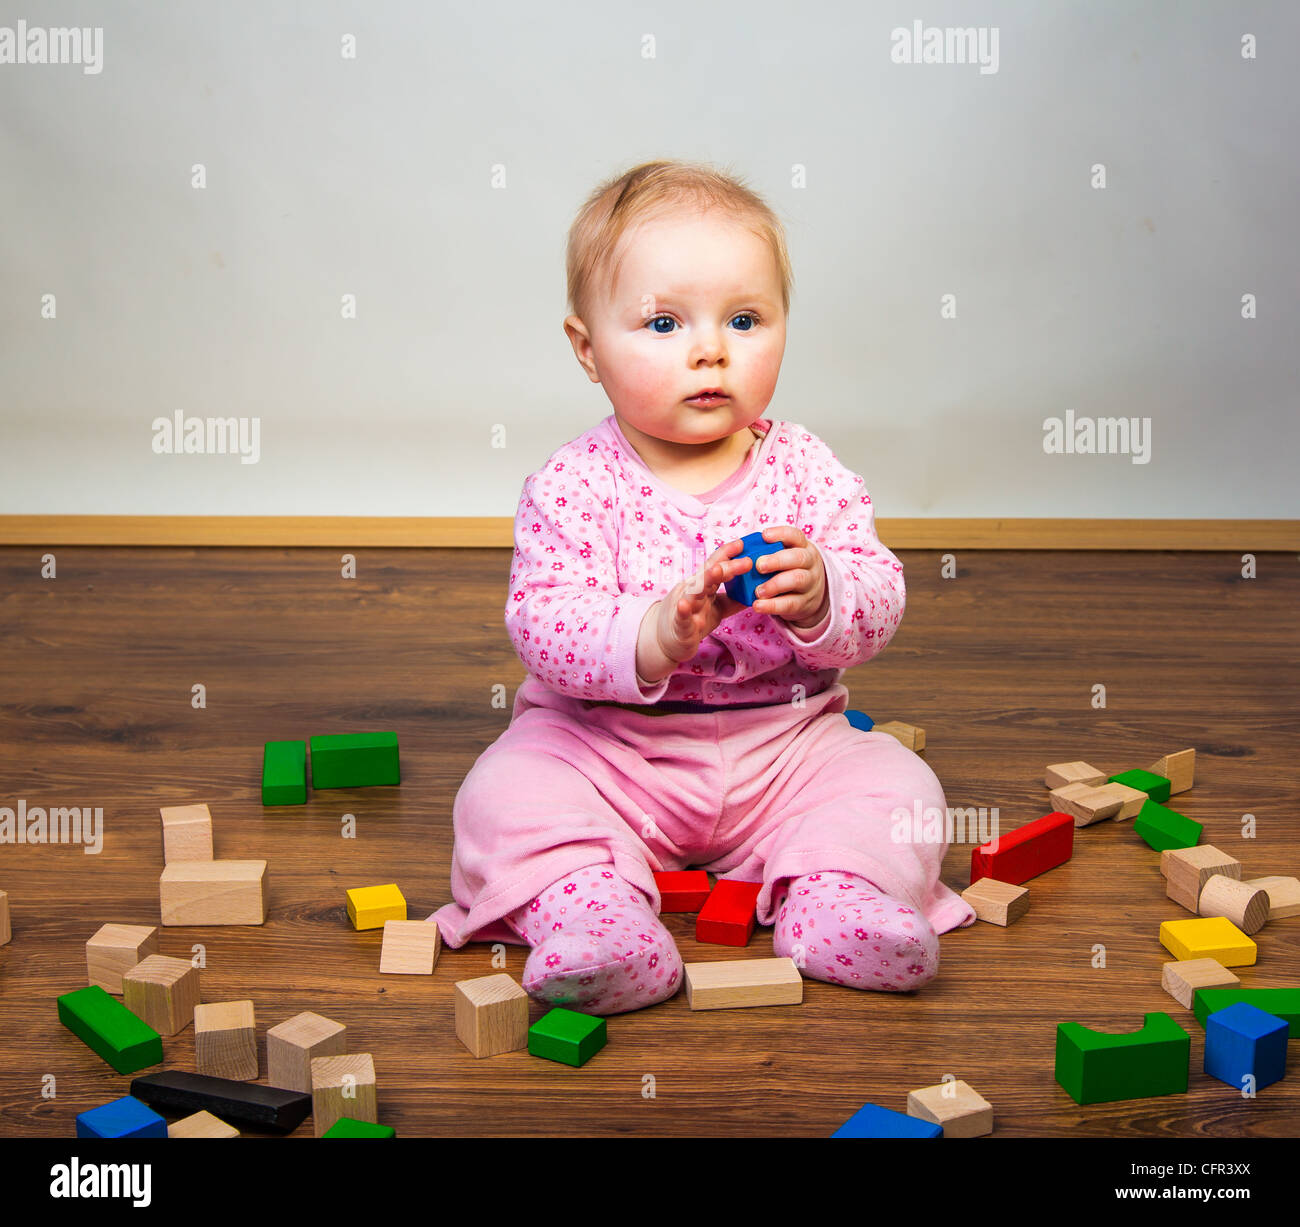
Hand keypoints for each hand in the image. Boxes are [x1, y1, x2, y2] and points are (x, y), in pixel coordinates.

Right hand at [651, 539, 751, 664]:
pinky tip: (684, 604)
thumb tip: (756, 591)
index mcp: (703, 586)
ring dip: (706, 580)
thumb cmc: (692, 622)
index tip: (743, 544)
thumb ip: (733, 600)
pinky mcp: (679, 625)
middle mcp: (692, 592)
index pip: (715, 565)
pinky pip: (681, 616)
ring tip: (717, 570)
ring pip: (695, 591)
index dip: (728, 554)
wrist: (664, 642)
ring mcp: (684, 606)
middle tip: (747, 561)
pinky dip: (683, 610)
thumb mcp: (717, 610)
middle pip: (709, 576)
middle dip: (727, 566)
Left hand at [732, 525, 828, 627]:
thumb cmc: (788, 569)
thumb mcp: (784, 556)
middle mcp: (809, 562)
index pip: (795, 535)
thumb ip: (766, 551)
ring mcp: (810, 583)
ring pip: (797, 579)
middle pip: (799, 557)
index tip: (764, 535)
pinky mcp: (805, 603)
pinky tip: (758, 605)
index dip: (780, 534)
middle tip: (759, 566)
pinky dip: (773, 605)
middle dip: (777, 560)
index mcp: (802, 546)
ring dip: (775, 585)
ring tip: (758, 591)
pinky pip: (790, 604)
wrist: (809, 596)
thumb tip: (738, 548)